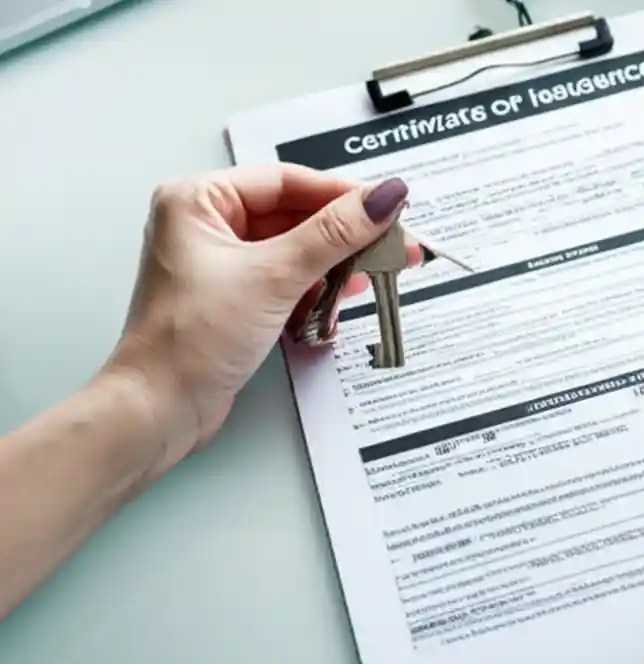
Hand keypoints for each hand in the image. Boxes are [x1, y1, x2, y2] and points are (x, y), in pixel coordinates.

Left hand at [105, 164, 417, 466]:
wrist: (160, 409)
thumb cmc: (189, 341)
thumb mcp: (274, 276)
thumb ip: (334, 234)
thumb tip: (382, 199)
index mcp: (197, 201)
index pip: (286, 182)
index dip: (341, 193)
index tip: (387, 204)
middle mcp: (206, 226)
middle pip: (294, 214)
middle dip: (345, 233)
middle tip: (392, 242)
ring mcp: (220, 265)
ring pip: (295, 249)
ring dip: (334, 263)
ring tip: (374, 272)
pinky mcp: (235, 298)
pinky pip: (287, 279)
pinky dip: (315, 288)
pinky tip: (339, 299)